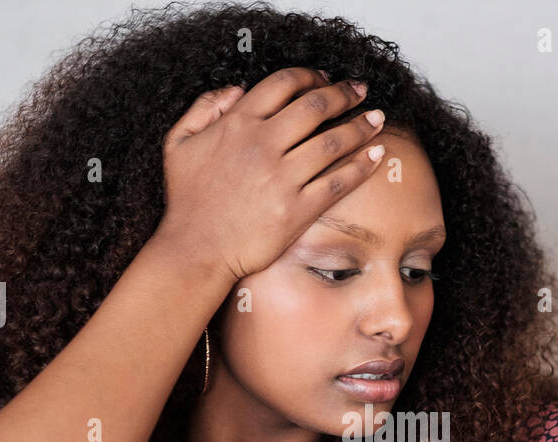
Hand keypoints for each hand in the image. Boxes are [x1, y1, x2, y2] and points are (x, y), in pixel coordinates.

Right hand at [153, 66, 386, 284]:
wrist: (196, 250)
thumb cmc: (187, 200)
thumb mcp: (179, 143)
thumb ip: (204, 107)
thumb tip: (237, 89)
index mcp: (237, 123)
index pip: (284, 84)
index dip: (311, 75)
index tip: (326, 78)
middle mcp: (263, 145)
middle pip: (316, 106)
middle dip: (345, 94)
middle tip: (362, 90)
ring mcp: (282, 179)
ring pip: (333, 141)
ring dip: (361, 125)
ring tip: (378, 118)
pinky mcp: (297, 210)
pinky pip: (338, 182)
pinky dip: (362, 165)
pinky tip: (377, 154)